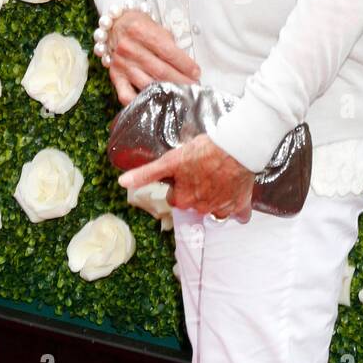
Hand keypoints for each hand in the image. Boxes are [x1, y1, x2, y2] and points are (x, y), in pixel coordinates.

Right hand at [106, 8, 200, 105]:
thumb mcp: (156, 26)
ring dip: (166, 93)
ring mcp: (121, 64)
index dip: (185, 65)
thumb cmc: (139, 26)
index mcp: (140, 31)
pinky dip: (140, 102)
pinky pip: (126, 95)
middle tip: (193, 87)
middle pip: (160, 71)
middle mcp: (128, 48)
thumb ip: (170, 44)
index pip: (168, 52)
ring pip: (147, 85)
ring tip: (180, 95)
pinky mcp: (115, 76)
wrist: (114, 25)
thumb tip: (187, 65)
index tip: (196, 73)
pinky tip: (154, 102)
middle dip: (180, 81)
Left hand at [118, 132, 254, 221]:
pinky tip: (235, 196)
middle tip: (202, 171)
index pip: (175, 198)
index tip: (184, 172)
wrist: (235, 147)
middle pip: (194, 203)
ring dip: (215, 198)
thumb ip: (146, 174)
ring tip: (218, 178)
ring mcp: (222, 208)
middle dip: (196, 191)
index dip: (179, 184)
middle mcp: (201, 209)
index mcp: (183, 201)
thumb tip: (122, 182)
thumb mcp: (169, 160)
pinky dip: (237, 209)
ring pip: (215, 209)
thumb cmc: (202, 152)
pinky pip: (239, 215)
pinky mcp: (240, 204)